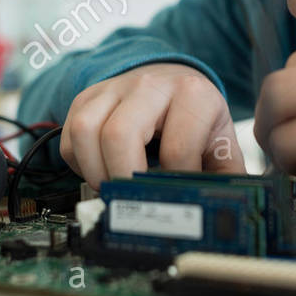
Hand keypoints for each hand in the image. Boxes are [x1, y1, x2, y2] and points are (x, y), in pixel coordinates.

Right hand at [60, 63, 247, 186]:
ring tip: (113, 188)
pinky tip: (101, 171)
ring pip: (86, 130)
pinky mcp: (87, 98)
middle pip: (120, 135)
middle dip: (123, 179)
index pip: (176, 148)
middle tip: (132, 200)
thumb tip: (225, 215)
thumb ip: (225, 178)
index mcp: (192, 95)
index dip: (173, 185)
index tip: (173, 203)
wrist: (172, 79)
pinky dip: (79, 164)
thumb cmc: (196, 117)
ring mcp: (114, 88)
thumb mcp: (220, 140)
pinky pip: (69, 136)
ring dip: (95, 171)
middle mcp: (150, 86)